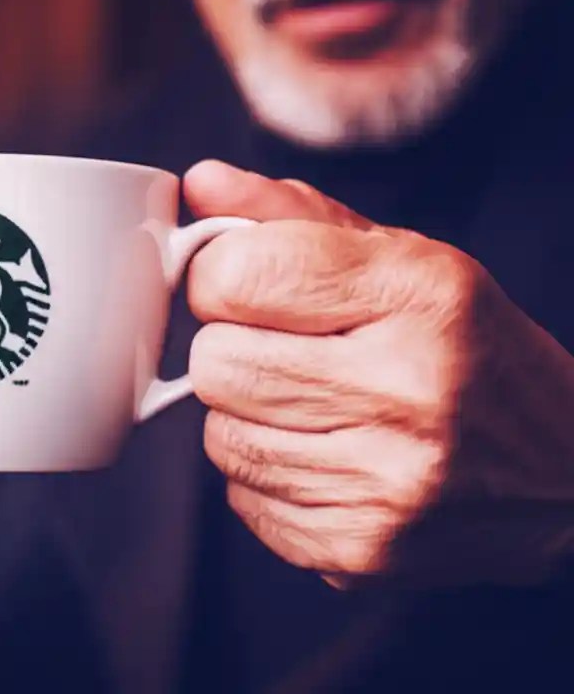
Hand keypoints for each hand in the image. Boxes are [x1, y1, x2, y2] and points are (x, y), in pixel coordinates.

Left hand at [183, 160, 573, 587]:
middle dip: (230, 347)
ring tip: (309, 404)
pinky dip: (265, 476)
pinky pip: (243, 500)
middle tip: (280, 347)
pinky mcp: (361, 550)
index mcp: (420, 297)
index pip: (239, 275)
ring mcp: (387, 482)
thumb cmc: (469, 349)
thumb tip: (198, 183)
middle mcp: (409, 392)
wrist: (565, 475)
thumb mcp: (403, 259)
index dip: (220, 275)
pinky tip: (323, 456)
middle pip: (216, 362)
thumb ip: (291, 215)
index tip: (245, 282)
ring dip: (246, 416)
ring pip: (219, 436)